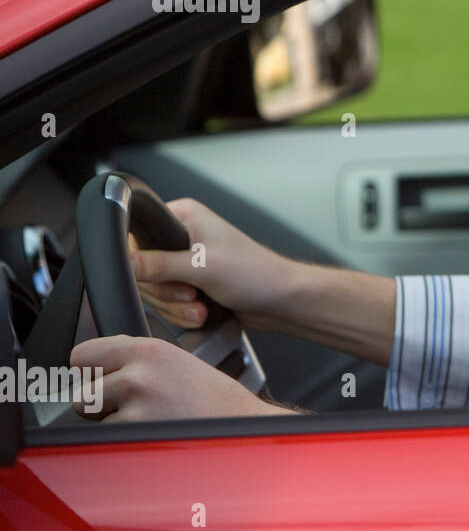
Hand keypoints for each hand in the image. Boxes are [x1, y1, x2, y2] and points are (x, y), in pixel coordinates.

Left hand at [69, 335, 295, 421]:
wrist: (240, 423)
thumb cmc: (209, 397)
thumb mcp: (174, 359)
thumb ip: (133, 357)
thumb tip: (93, 362)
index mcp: (147, 350)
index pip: (81, 355)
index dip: (93, 370)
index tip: (105, 377)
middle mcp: (138, 374)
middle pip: (82, 392)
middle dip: (101, 402)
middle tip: (135, 404)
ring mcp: (136, 407)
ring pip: (93, 421)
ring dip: (113, 423)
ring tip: (149, 419)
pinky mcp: (136, 435)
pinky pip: (108, 440)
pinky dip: (125, 440)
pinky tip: (153, 433)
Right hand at [130, 198, 295, 330]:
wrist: (281, 301)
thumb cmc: (256, 274)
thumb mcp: (203, 267)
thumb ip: (160, 265)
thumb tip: (126, 263)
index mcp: (183, 216)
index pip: (136, 237)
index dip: (142, 265)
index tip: (163, 279)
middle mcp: (182, 235)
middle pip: (142, 270)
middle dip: (166, 292)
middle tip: (191, 295)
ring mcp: (185, 261)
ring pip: (155, 291)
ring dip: (175, 307)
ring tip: (200, 308)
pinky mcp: (191, 283)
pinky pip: (168, 303)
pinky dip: (182, 313)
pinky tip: (203, 314)